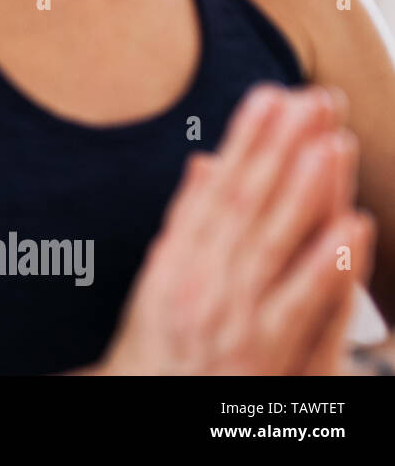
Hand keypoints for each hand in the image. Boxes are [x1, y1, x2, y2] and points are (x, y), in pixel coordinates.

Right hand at [100, 84, 375, 374]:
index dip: (247, 141)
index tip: (270, 96)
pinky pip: (301, 303)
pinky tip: (353, 226)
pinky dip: (327, 264)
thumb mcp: (161, 275)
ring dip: (304, 190)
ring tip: (331, 142)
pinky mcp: (263, 351)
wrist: (150, 408)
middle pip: (246, 204)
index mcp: (178, 258)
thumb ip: (187, 218)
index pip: (219, 188)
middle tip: (311, 100)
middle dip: (280, 148)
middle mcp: (201, 280)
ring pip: (272, 241)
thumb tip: (207, 163)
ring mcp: (232, 314)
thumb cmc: (159, 345)